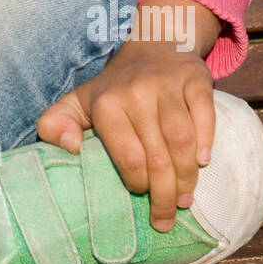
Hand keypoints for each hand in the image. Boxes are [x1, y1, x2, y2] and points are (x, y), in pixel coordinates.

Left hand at [37, 0, 219, 229]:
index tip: (139, 196)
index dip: (137, 183)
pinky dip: (207, 141)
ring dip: (187, 176)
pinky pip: (205, 115)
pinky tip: (203, 163)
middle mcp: (136, 93)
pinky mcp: (195, 79)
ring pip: (182, 140)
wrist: (153, 45)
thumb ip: (55, 123)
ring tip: (185, 199)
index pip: (128, 157)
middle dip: (164, 195)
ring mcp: (168, 85)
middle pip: (157, 155)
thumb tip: (69, 146)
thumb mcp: (78, 102)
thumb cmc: (114, 87)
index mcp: (106, 103)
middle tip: (166, 218)